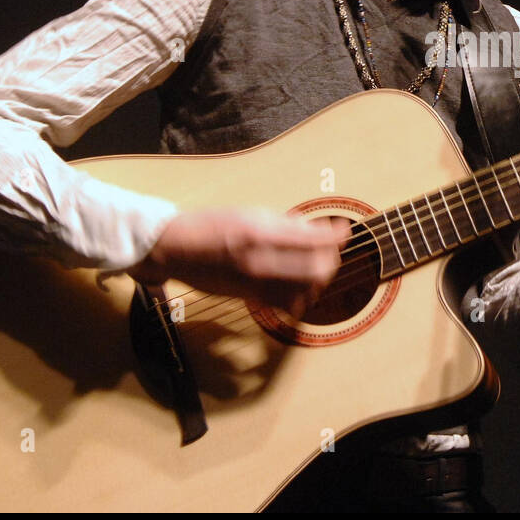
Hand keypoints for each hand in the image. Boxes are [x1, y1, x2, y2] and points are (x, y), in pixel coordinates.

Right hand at [129, 208, 350, 316]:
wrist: (174, 248)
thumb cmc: (210, 225)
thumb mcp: (250, 213)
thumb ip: (284, 223)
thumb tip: (313, 229)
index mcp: (261, 232)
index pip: (313, 239)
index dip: (336, 235)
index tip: (344, 231)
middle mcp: (260, 261)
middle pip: (317, 270)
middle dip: (330, 259)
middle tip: (330, 249)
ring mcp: (255, 283)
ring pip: (305, 291)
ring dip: (317, 278)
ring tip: (316, 265)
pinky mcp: (249, 298)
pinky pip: (287, 305)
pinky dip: (300, 296)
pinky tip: (299, 285)